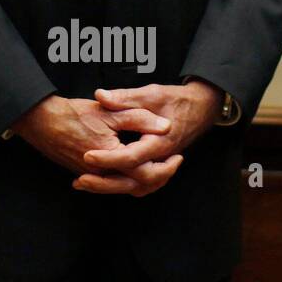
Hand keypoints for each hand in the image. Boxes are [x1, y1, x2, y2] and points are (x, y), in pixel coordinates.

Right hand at [12, 94, 178, 195]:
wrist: (39, 121)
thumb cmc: (72, 114)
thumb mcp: (109, 111)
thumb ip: (139, 119)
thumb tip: (165, 126)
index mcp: (112, 158)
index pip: (147, 174)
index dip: (166, 168)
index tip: (177, 157)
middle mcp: (102, 174)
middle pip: (138, 188)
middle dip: (159, 178)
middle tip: (171, 166)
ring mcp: (91, 176)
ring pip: (124, 188)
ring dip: (142, 181)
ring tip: (156, 168)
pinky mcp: (83, 174)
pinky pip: (110, 184)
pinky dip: (124, 180)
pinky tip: (130, 170)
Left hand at [71, 81, 222, 194]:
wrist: (201, 108)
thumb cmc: (176, 100)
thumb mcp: (150, 93)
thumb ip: (125, 97)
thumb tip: (101, 96)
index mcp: (159, 142)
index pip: (132, 157)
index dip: (108, 158)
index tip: (87, 156)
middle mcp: (161, 158)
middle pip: (134, 181)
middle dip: (106, 183)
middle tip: (80, 181)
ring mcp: (160, 164)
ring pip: (138, 186)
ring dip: (112, 187)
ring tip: (85, 183)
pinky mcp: (156, 165)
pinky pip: (141, 183)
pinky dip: (123, 184)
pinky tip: (103, 180)